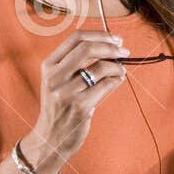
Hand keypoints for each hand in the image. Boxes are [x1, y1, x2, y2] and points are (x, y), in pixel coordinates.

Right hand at [22, 31, 129, 173]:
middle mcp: (55, 77)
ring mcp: (67, 92)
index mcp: (49, 66)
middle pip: (88, 48)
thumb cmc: (60, 107)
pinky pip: (107, 85)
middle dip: (111, 47)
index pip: (75, 38)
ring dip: (117, 67)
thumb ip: (74, 63)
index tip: (115, 39)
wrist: (50, 138)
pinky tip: (116, 82)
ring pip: (101, 67)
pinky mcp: (81, 106)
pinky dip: (116, 80)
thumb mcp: (57, 81)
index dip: (100, 34)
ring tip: (121, 71)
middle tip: (124, 51)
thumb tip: (109, 46)